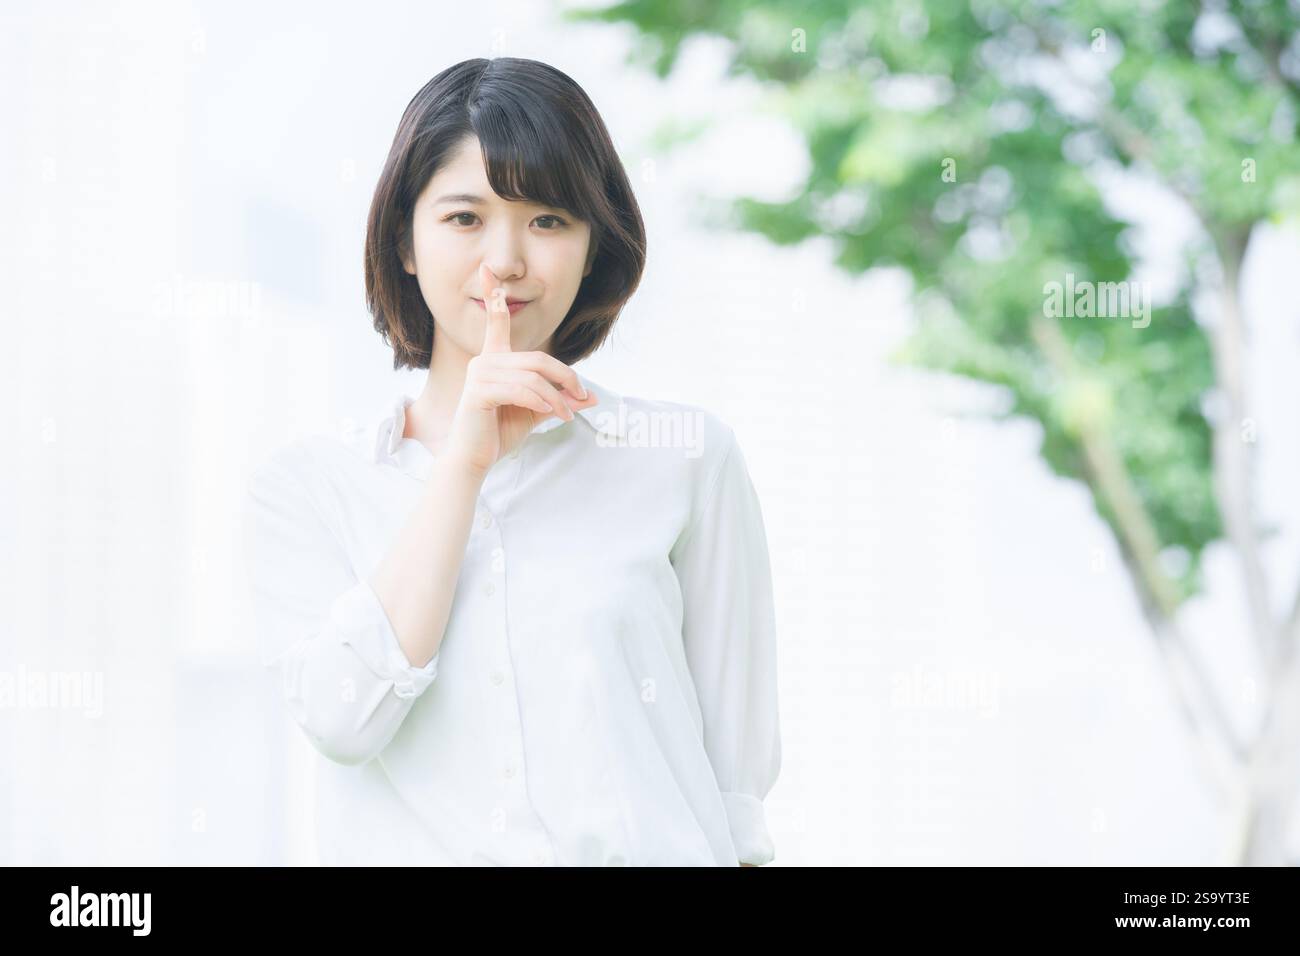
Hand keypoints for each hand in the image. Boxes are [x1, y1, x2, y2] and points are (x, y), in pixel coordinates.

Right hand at [444, 264, 597, 475]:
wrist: (475, 459)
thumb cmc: (499, 433)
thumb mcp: (535, 412)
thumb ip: (559, 400)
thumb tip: (593, 397)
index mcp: (494, 358)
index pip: (495, 320)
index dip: (491, 292)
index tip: (487, 268)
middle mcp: (484, 360)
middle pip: (537, 359)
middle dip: (565, 378)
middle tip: (582, 397)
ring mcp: (479, 374)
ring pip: (533, 377)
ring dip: (557, 398)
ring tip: (567, 415)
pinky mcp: (478, 392)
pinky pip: (521, 391)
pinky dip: (542, 402)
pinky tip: (550, 413)